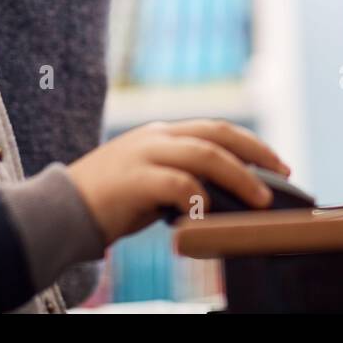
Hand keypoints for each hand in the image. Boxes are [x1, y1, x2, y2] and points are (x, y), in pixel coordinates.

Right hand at [66, 119, 291, 242]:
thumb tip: (227, 195)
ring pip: (205, 154)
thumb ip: (183, 177)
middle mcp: (157, 136)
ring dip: (240, 177)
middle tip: (282, 174)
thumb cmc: (110, 202)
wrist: (60, 211)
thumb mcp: (151, 180)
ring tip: (261, 199)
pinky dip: (201, 198)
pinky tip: (210, 214)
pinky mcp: (135, 179)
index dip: (251, 143)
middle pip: (219, 133)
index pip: (217, 128)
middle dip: (257, 152)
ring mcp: (145, 154)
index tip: (278, 163)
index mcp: (162, 133)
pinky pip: (179, 183)